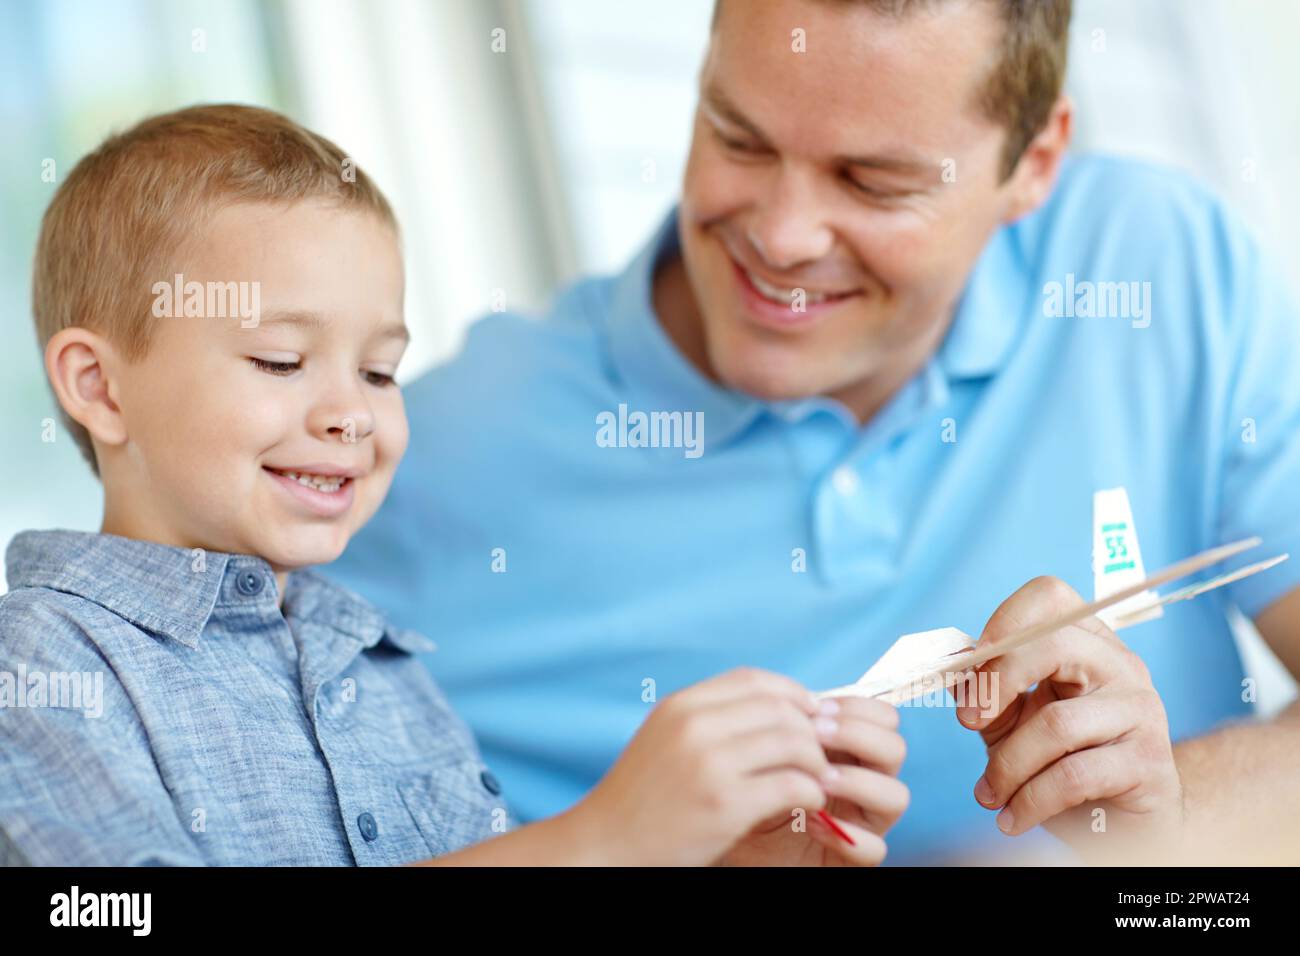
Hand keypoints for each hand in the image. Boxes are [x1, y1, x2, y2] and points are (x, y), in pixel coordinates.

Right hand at [571, 667, 836, 865]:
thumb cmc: (641, 798)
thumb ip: (709, 719)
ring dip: (816, 762)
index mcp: (680, 706)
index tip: (808, 713)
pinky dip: (812, 792)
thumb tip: (776, 708)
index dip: (791, 692)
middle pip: (780, 708)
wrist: (605, 845)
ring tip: (816, 779)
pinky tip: (808, 802)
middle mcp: (694, 726)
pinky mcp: (726, 805)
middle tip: (820, 752)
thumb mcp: (665, 738)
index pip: (753, 678)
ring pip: (794, 743)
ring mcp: (710, 765)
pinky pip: (792, 785)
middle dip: (811, 729)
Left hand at [720, 695, 908, 865]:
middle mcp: (866, 779)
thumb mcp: (769, 747)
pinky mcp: (854, 856)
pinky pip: (876, 848)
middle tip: (818, 735)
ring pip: (897, 795)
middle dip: (859, 735)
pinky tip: (810, 823)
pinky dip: (846, 836)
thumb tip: (804, 698)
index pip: (882, 717)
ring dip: (859, 782)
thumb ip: (791, 723)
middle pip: (896, 748)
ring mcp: (864, 819)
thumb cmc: (755, 785)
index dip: (858, 708)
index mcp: (850, 747)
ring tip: (818, 780)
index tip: (818, 708)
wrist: (733, 833)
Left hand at [955, 576, 1184, 860]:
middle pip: (1053, 643)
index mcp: (1087, 641)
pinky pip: (1074, 776)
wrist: (1126, 821)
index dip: (1003, 621)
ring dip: (1008, 765)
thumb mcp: (1015, 721)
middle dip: (996, 684)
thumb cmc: (1065, 762)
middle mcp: (1120, 665)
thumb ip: (985, 690)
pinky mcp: (1148, 762)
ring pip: (1058, 723)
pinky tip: (1012, 818)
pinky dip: (1031, 801)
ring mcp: (1140, 710)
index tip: (967, 666)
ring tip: (988, 794)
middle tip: (968, 724)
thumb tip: (949, 664)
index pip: (1049, 597)